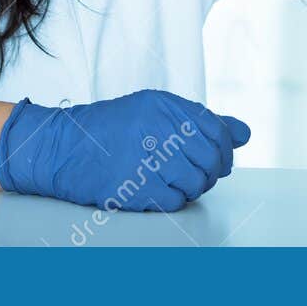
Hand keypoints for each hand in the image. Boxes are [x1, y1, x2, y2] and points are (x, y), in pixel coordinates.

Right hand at [0, 89, 250, 211]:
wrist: (61, 147)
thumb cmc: (111, 130)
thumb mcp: (155, 111)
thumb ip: (202, 120)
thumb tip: (245, 133)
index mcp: (162, 104)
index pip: (216, 129)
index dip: (224, 148)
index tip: (218, 158)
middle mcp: (155, 127)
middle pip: (210, 158)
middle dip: (211, 171)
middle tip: (198, 173)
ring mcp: (142, 157)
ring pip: (196, 182)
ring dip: (193, 187)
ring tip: (176, 182)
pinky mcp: (131, 187)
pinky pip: (174, 201)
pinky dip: (173, 200)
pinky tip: (159, 191)